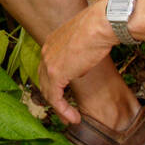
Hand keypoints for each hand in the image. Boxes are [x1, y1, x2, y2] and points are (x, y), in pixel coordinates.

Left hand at [37, 0, 116, 124]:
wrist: (100, 25)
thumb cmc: (98, 28)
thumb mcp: (83, 41)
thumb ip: (77, 54)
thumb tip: (81, 66)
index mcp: (51, 43)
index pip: (47, 68)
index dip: (54, 85)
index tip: (64, 95)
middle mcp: (46, 52)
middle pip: (44, 82)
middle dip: (54, 99)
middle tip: (64, 112)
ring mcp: (49, 63)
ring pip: (48, 92)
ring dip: (59, 109)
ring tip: (70, 118)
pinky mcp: (55, 74)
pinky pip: (55, 98)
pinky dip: (63, 110)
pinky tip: (73, 117)